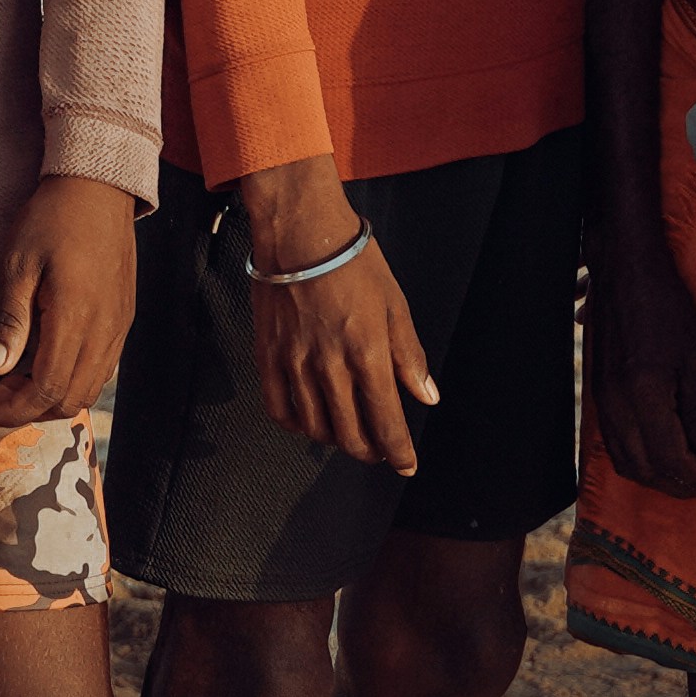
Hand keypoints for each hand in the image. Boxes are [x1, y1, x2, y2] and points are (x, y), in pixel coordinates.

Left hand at [0, 175, 144, 421]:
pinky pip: (103, 368)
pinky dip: (74, 380)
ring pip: (91, 388)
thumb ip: (10, 320)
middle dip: (31, 410)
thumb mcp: (18, 264)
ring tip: (18, 383)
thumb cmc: (51, 218)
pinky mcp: (124, 318)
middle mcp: (105, 329)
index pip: (48, 388)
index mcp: (76, 317)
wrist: (98, 187)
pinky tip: (48, 363)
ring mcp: (119, 325)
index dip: (16, 409)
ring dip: (54, 398)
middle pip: (71, 398)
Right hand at [232, 170, 434, 476]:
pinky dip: (296, 424)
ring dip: (336, 440)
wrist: (299, 232)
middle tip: (380, 448)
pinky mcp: (267, 357)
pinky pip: (279, 408)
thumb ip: (410, 356)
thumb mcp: (395, 305)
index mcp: (367, 353)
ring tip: (348, 434)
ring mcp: (294, 364)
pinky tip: (310, 420)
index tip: (406, 464)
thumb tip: (427, 397)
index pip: (386, 422)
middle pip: (350, 434)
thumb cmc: (353, 262)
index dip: (399, 451)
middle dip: (370, 450)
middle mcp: (330, 366)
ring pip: (315, 427)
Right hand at [586, 225, 695, 503]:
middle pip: (642, 469)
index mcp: (646, 392)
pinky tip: (659, 449)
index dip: (695, 478)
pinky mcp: (595, 393)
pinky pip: (612, 443)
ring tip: (684, 469)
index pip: (669, 460)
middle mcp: (616, 402)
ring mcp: (600, 399)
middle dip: (676, 484)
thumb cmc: (669, 308)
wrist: (625, 273)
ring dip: (654, 475)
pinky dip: (636, 458)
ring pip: (623, 461)